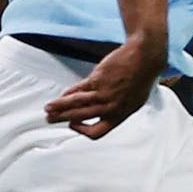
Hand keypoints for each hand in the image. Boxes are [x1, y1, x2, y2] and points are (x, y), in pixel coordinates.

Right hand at [44, 32, 165, 138]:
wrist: (144, 58)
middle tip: (51, 120)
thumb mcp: (132, 101)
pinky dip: (67, 93)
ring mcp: (103, 94)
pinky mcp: (97, 80)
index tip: (73, 125)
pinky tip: (61, 95)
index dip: (82, 131)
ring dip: (59, 107)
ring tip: (48, 109)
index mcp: (120, 116)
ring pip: (75, 105)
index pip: (97, 132)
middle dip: (63, 119)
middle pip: (80, 118)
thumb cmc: (140, 78)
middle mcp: (110, 108)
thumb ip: (115, 108)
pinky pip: (78, 90)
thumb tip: (98, 112)